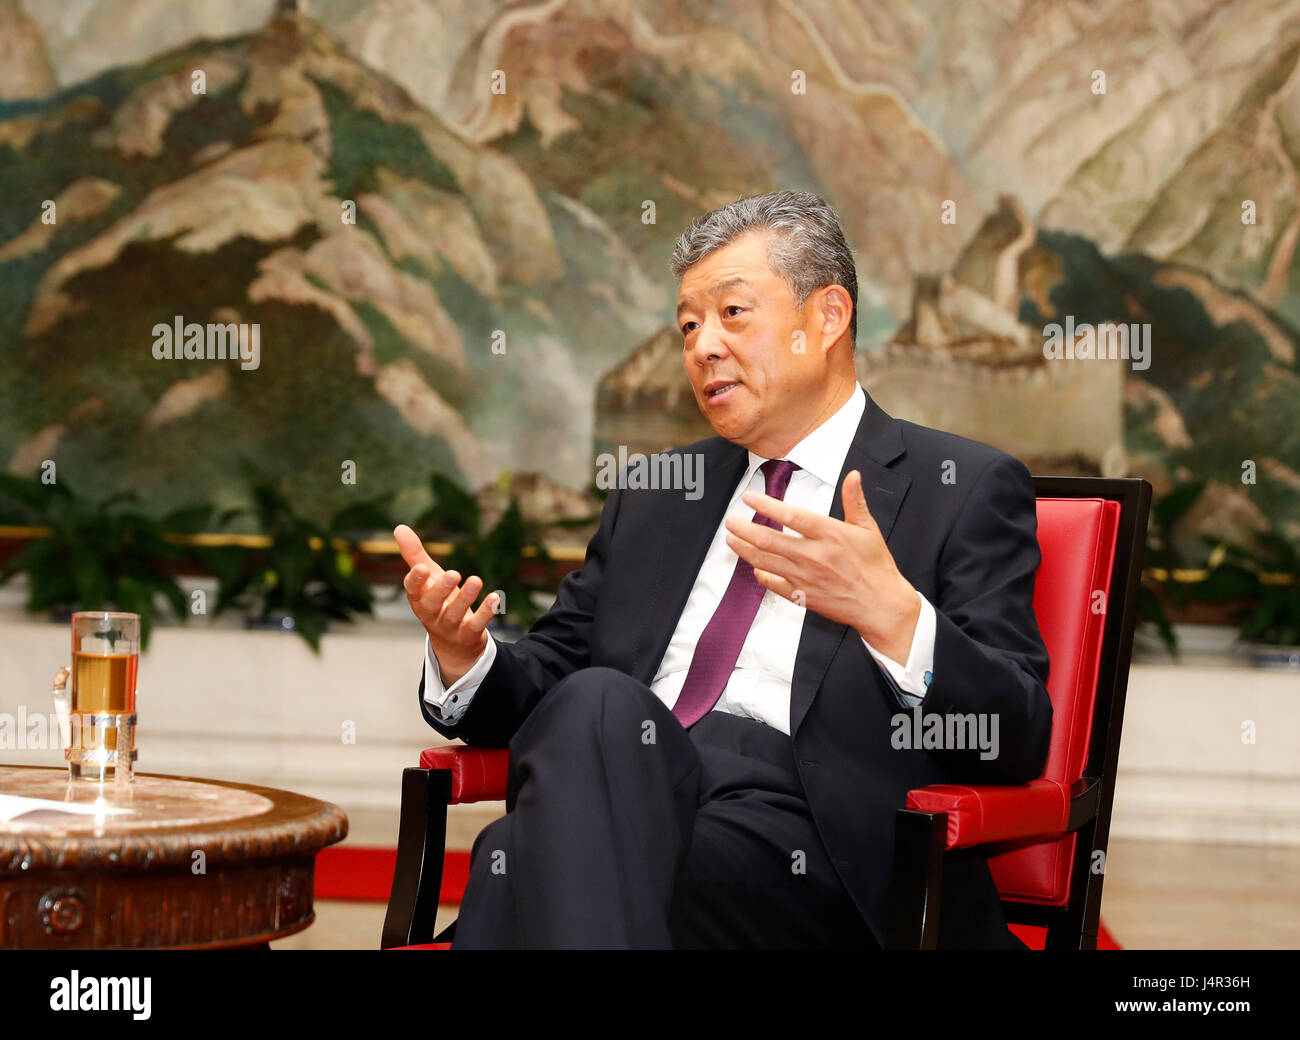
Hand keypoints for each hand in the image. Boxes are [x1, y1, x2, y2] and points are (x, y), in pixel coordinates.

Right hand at [394, 524, 495, 684]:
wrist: (453, 644)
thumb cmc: (438, 602)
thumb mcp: (428, 579)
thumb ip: (414, 555)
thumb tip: (399, 527)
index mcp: (419, 599)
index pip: (412, 590)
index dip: (416, 580)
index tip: (422, 567)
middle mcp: (432, 614)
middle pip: (432, 604)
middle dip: (441, 589)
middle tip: (454, 573)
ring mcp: (450, 627)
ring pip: (455, 614)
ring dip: (466, 598)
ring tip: (476, 579)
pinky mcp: (469, 634)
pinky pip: (477, 625)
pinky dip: (486, 612)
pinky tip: (495, 597)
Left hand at [723, 469, 919, 660]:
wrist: (881, 605)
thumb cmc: (876, 566)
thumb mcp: (868, 529)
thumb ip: (855, 501)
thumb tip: (853, 475)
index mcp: (829, 534)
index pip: (791, 516)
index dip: (766, 505)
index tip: (748, 498)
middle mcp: (813, 555)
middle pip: (768, 540)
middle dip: (744, 529)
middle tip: (730, 521)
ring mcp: (805, 577)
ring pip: (765, 561)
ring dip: (744, 549)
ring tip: (731, 539)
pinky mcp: (802, 595)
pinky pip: (773, 584)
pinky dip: (760, 574)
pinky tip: (754, 567)